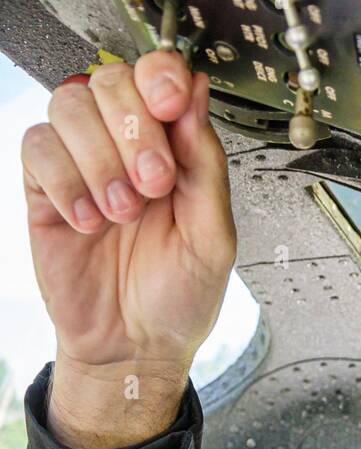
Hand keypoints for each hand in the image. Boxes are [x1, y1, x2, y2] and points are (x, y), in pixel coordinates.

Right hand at [21, 51, 236, 448]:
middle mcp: (124, 148)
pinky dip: (65, 183)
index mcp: (173, 150)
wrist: (135, 349)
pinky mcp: (45, 191)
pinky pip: (38, 149)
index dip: (158, 77)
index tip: (169, 104)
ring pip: (69, 105)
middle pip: (109, 81)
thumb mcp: (214, 239)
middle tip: (153, 184)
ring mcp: (82, 165)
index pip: (156, 77)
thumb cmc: (178, 299)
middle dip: (133, 128)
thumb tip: (196, 97)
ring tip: (121, 213)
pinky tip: (88, 221)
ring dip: (99, 158)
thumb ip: (207, 166)